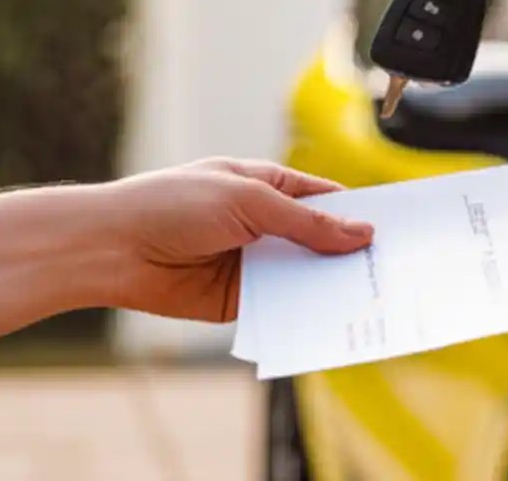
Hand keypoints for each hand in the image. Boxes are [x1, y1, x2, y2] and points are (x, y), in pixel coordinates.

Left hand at [100, 158, 372, 322]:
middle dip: (353, 254)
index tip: (397, 229)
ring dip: (333, 286)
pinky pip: (282, 306)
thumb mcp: (249, 201)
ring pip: (306, 276)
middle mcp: (265, 225)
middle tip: (395, 269)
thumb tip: (361, 233)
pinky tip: (333, 320)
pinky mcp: (241, 300)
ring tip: (374, 297)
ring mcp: (254, 263)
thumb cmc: (171, 205)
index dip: (361, 213)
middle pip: (322, 241)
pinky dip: (305, 313)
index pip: (327, 200)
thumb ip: (306, 223)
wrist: (110, 249)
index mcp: (268, 186)